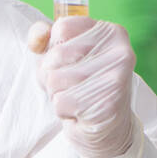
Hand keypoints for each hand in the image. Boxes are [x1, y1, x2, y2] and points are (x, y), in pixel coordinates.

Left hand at [27, 16, 140, 157]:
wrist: (107, 130)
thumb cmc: (81, 86)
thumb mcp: (61, 56)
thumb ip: (44, 38)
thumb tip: (36, 41)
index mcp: (111, 32)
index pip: (62, 28)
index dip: (53, 48)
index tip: (70, 62)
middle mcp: (120, 51)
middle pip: (56, 55)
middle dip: (52, 75)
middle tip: (73, 86)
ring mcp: (116, 78)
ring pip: (55, 79)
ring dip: (57, 94)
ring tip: (77, 98)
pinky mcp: (107, 104)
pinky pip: (61, 102)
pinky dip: (62, 110)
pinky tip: (80, 112)